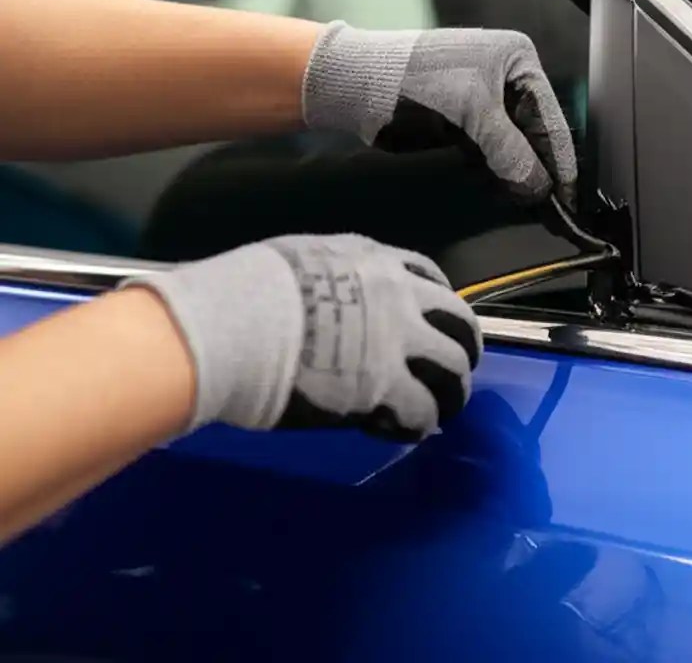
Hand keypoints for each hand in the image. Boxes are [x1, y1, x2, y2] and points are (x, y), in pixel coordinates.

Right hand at [126, 235, 481, 441]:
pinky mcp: (385, 388)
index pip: (430, 276)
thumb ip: (329, 279)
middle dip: (463, 348)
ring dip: (452, 392)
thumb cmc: (241, 293)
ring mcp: (396, 343)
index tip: (437, 322)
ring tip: (442, 409)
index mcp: (373, 262)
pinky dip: (419, 423)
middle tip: (456, 371)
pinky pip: (421, 410)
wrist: (227, 327)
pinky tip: (408, 430)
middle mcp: (397, 297)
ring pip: (453, 369)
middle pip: (459, 321)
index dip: (439, 305)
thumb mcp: (296, 262)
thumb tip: (326, 301)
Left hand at [302, 22, 577, 209]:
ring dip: (519, 176)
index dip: (560, 160)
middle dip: (540, 170)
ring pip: (515, 148)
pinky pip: (492, 155)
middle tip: (552, 210)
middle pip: (535, 135)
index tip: (568, 196)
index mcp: (518, 60)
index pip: (550, 118)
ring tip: (530, 206)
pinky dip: (497, 174)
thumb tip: (539, 188)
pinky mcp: (465, 124)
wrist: (357, 84)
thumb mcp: (474, 113)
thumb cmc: (414, 80)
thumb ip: (511, 152)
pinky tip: (503, 192)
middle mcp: (507, 79)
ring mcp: (485, 103)